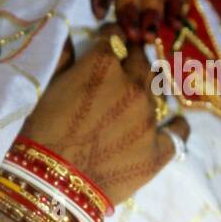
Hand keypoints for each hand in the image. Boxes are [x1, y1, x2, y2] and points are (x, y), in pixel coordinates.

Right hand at [21, 26, 189, 207]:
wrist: (53, 184)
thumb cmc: (41, 132)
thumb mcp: (47, 88)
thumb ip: (64, 59)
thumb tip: (72, 40)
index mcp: (102, 64)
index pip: (114, 37)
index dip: (109, 38)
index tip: (106, 42)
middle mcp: (132, 83)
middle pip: (141, 59)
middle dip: (132, 59)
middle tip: (121, 71)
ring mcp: (150, 117)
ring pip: (158, 90)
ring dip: (147, 91)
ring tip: (135, 102)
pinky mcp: (160, 149)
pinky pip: (179, 130)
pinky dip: (175, 126)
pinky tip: (172, 125)